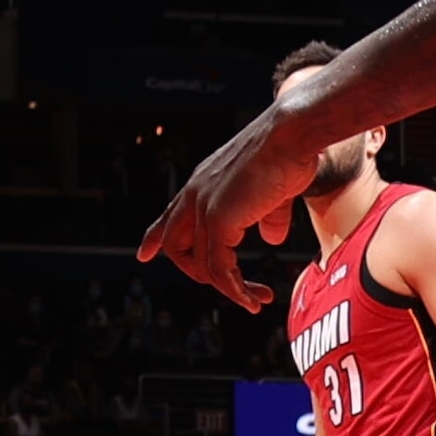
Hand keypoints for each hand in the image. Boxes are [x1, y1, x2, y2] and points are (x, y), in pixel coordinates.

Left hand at [141, 94, 321, 309]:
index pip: (170, 216)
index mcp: (202, 184)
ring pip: (202, 264)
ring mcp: (204, 207)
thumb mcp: (274, 193)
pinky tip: (250, 298)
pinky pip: (219, 268)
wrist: (291, 135)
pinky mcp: (218, 219)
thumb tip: (271, 239)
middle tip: (232, 289)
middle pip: (175, 246)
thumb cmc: (287, 155)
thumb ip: (268, 218)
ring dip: (229, 288)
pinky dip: (234, 288)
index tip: (144, 254)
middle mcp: (195, 195)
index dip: (155, 237)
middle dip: (198, 272)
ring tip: (255, 299)